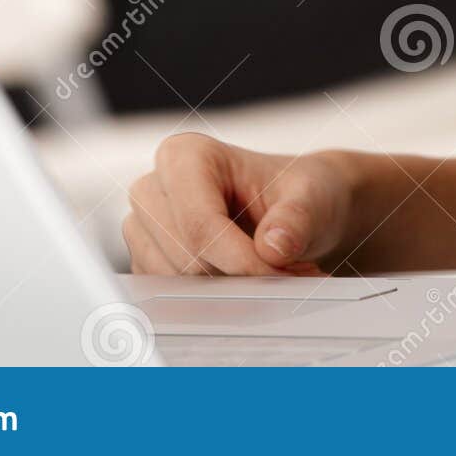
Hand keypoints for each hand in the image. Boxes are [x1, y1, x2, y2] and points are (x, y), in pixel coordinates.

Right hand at [123, 132, 358, 275]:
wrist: (291, 206)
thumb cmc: (292, 191)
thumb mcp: (310, 195)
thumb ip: (296, 217)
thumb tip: (273, 247)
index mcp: (185, 155)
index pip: (200, 224)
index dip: (241, 260)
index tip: (281, 276)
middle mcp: (155, 186)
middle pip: (186, 258)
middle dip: (237, 277)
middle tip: (285, 274)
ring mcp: (145, 225)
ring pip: (176, 282)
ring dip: (225, 291)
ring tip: (266, 272)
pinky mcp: (147, 258)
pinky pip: (169, 296)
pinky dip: (209, 300)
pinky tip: (240, 281)